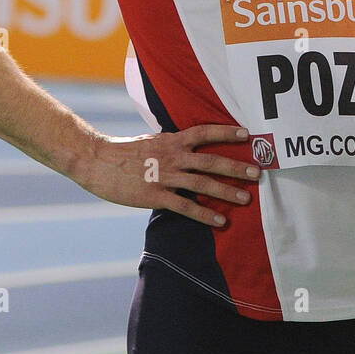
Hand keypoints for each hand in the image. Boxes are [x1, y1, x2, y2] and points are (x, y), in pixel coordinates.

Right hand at [71, 124, 260, 226]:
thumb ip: (171, 143)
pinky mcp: (155, 196)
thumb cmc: (123, 151)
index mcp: (172, 140)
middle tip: (257, 173)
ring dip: (226, 191)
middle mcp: (173, 156)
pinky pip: (185, 206)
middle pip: (211, 160)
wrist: (96, 161)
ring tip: (246, 198)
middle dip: (236, 167)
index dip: (226, 132)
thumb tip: (187, 143)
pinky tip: (220, 221)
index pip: (205, 132)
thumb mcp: (151, 140)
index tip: (247, 134)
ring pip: (202, 183)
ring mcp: (165, 176)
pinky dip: (204, 214)